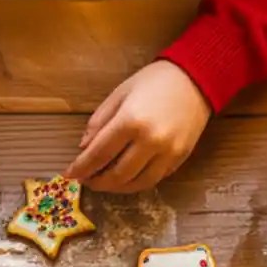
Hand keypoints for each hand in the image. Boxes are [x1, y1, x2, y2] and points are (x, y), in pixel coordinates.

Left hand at [65, 61, 211, 193]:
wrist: (196, 79)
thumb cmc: (154, 81)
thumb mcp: (120, 93)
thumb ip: (99, 121)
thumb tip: (84, 148)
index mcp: (130, 120)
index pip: (98, 153)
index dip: (81, 167)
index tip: (70, 174)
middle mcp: (150, 140)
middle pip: (117, 174)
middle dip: (97, 181)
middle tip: (87, 180)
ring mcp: (167, 152)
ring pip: (136, 183)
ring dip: (116, 187)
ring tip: (105, 182)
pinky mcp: (180, 158)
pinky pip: (154, 179)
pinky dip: (136, 183)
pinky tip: (126, 178)